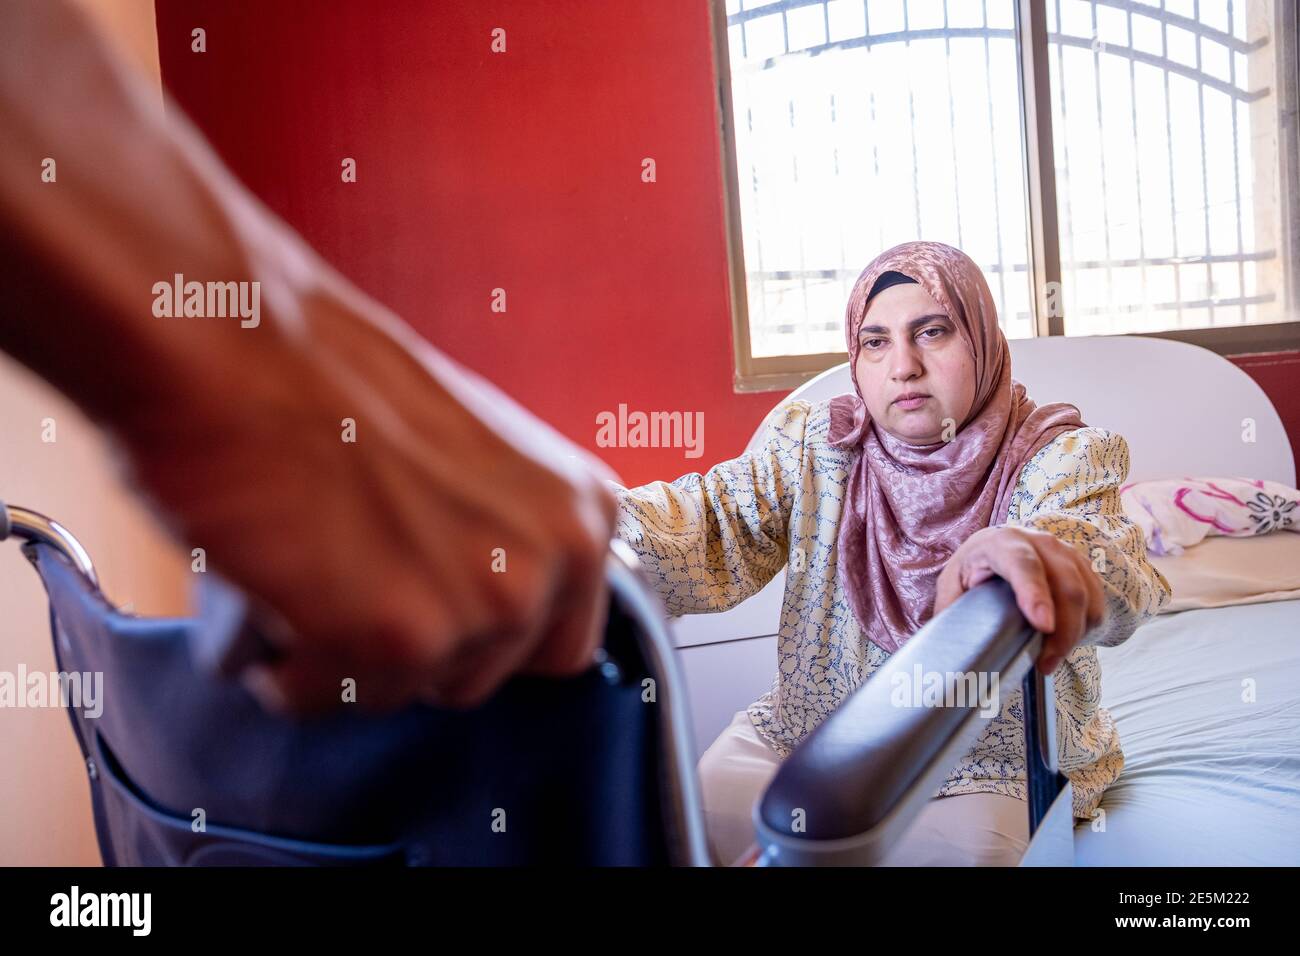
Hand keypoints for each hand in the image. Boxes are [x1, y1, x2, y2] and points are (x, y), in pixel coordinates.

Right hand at [108, 289, 619, 714]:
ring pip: (397, 693)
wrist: (241, 342)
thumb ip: (502, 536)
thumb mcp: (474, 458)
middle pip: (476, 680)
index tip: (432, 604)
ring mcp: (483, 606)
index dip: (483, 637)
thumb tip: (481, 603)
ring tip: (306, 561)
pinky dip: (281, 661)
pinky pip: (324, 697)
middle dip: (407, 645)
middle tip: (350, 568)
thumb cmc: (333, 382)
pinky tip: (269, 583)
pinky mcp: (399, 639)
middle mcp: (553, 565)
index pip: (559, 645)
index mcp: (582, 513)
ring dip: (339, 650)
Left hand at [933, 525, 1105, 674]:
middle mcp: (1039, 541)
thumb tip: (948, 649)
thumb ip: (951, 611)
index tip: (1043, 626)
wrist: (998, 550)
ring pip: (1086, 596)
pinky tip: (1065, 642)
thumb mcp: (952, 587)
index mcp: (1000, 542)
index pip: (1022, 563)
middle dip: (1061, 631)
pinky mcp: (1083, 568)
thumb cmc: (973, 571)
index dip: (1035, 594)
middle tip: (1046, 663)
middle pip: (1065, 585)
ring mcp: (1066, 553)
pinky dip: (1086, 628)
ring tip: (1050, 660)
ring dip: (1075, 634)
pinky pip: (1097, 602)